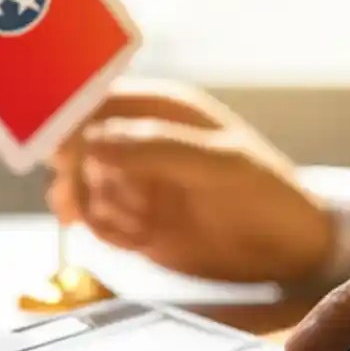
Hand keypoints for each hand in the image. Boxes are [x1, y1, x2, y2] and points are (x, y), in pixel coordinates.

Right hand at [48, 79, 333, 281]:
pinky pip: (94, 220)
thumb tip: (91, 141)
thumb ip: (156, 149)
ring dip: (94, 207)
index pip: (95, 98)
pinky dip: (106, 232)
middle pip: (76, 143)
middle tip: (78, 202)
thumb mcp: (219, 165)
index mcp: (160, 109)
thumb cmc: (265, 195)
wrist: (287, 252)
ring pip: (79, 185)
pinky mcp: (131, 218)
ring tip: (136, 225)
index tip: (62, 151)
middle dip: (74, 172)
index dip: (68, 118)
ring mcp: (132, 180)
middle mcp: (138, 139)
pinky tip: (138, 239)